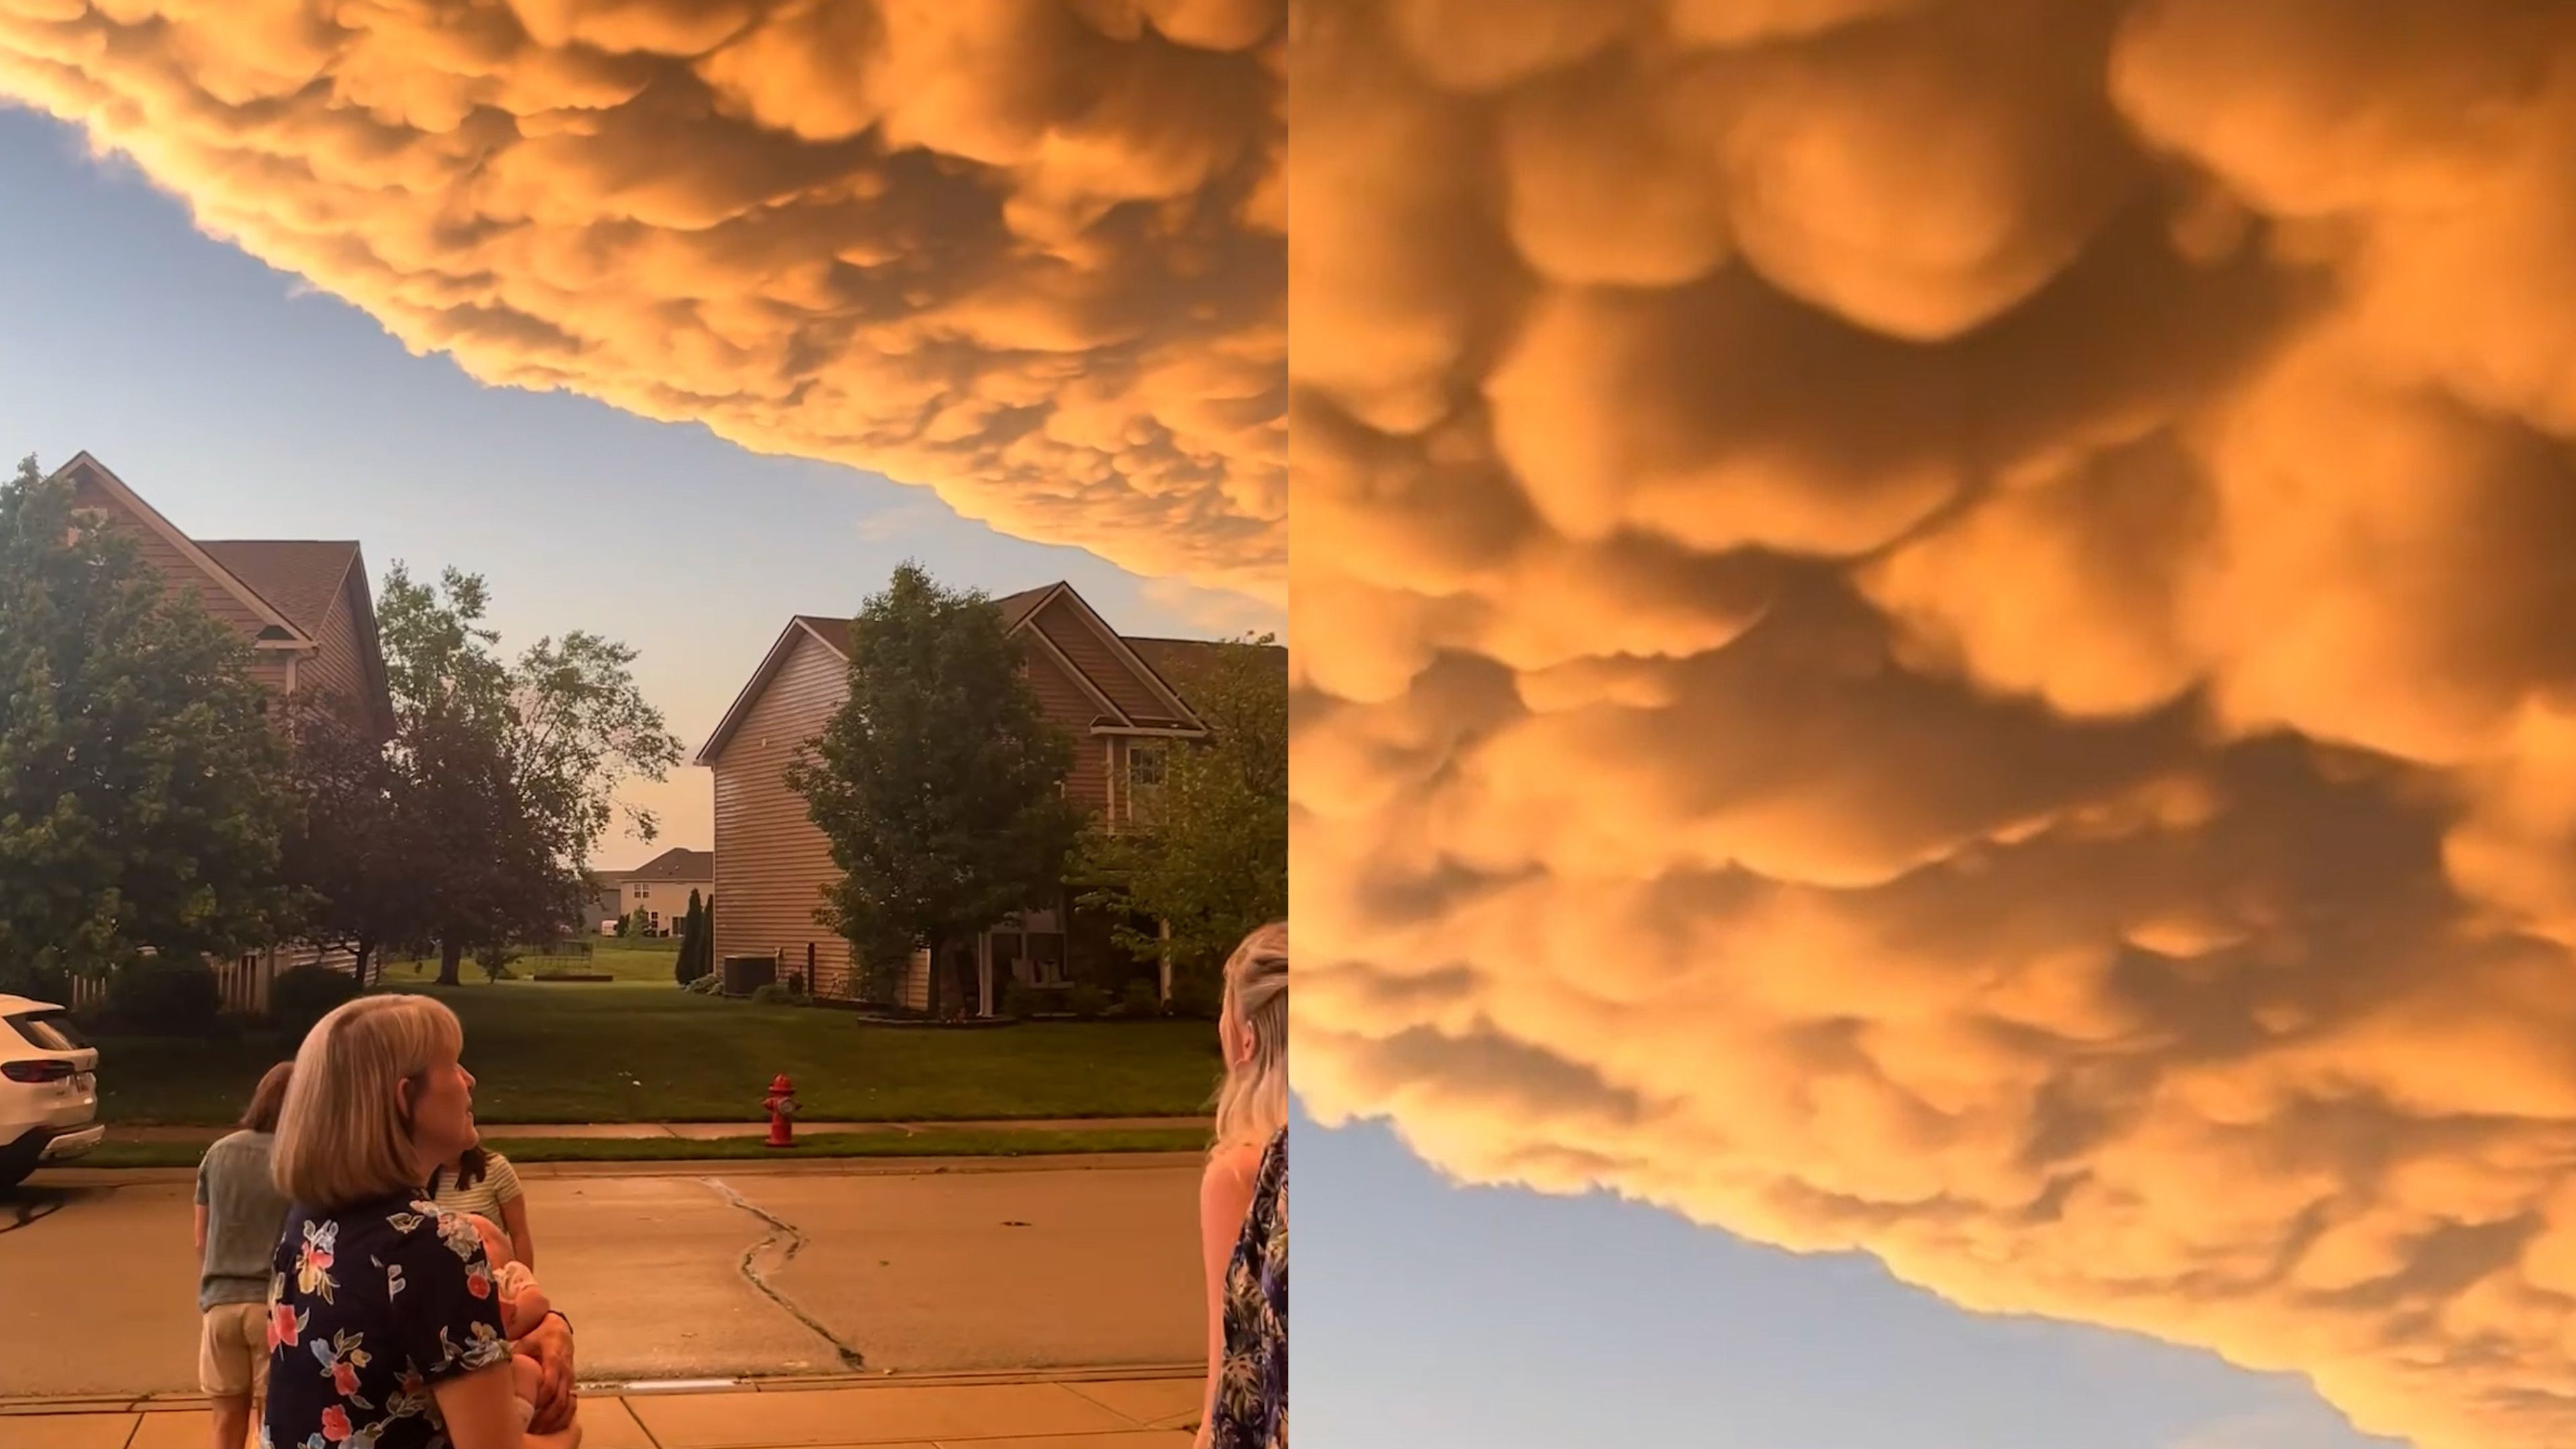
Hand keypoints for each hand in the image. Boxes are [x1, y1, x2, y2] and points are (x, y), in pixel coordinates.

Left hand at [520, 1313, 577, 1433]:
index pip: (549, 1385)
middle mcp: (565, 1371)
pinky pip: (569, 1404)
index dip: (539, 1400)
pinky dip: (560, 1416)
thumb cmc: (539, 1338)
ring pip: (565, 1404)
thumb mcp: (526, 1343)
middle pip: (559, 1399)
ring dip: (553, 1419)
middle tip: (530, 1428)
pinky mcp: (570, 1384)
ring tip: (537, 1430)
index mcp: (554, 1359)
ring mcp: (569, 1379)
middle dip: (546, 1416)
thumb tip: (494, 1367)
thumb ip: (514, 1355)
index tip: (526, 1409)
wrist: (559, 1332)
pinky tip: (547, 1424)